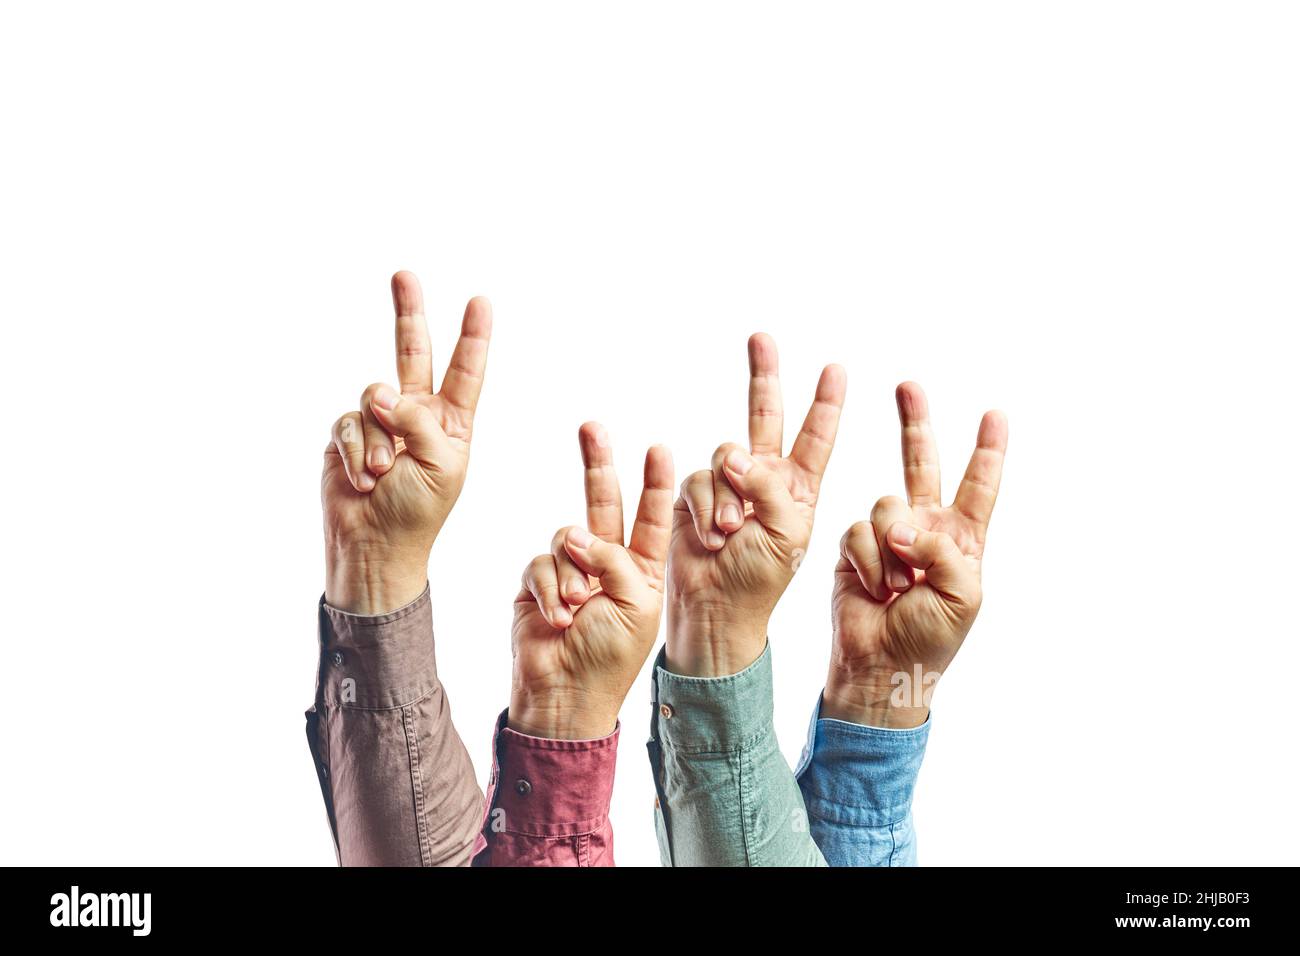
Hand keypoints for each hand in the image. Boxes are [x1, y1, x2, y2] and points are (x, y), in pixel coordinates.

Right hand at [322, 271, 491, 613]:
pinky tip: (363, 478)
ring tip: (384, 474)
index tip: (480, 301)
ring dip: (378, 439)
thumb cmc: (418, 512)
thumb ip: (419, 420)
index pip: (465, 371)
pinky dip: (356, 451)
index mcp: (450, 422)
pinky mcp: (347, 435)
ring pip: (374, 397)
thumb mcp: (441, 465)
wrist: (375, 545)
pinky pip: (348, 423)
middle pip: (412, 352)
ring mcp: (380, 422)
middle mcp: (416, 414)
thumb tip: (382, 393)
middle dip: (408, 313)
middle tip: (405, 275)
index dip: (472, 337)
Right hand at [510, 424, 673, 739]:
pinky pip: (541, 562)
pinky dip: (548, 589)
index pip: (651, 516)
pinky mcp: (538, 583)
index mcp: (642, 568)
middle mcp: (607, 563)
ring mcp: (572, 571)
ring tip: (577, 607)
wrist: (567, 695)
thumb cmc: (612, 657)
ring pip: (567, 534)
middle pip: (603, 502)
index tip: (657, 447)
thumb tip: (580, 536)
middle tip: (592, 427)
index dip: (654, 483)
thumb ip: (618, 562)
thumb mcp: (637, 605)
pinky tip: (556, 616)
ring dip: (571, 571)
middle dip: (597, 464)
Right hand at [667, 334, 845, 676]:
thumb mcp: (789, 536)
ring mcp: (727, 485)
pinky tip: (710, 537)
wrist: (715, 609)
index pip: (817, 436)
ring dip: (726, 496)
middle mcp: (764, 477)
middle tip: (761, 337)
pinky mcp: (693, 495)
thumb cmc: (762, 582)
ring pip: (724, 456)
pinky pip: (695, 480)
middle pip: (764, 414)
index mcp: (799, 488)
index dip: (825, 403)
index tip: (835, 368)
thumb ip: (771, 489)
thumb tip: (738, 456)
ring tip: (731, 534)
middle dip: (763, 375)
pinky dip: (701, 508)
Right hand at [824, 382, 1007, 726]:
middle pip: (922, 464)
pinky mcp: (853, 547)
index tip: (995, 415)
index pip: (980, 486)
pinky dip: (863, 559)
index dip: (988, 452)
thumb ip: (942, 550)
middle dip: (915, 425)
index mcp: (962, 539)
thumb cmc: (931, 640)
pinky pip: (855, 530)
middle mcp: (925, 529)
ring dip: (888, 547)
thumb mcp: (962, 596)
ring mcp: (888, 537)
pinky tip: (871, 587)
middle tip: (908, 387)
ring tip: (895, 586)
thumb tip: (900, 525)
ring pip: (884, 504)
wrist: (880, 666)